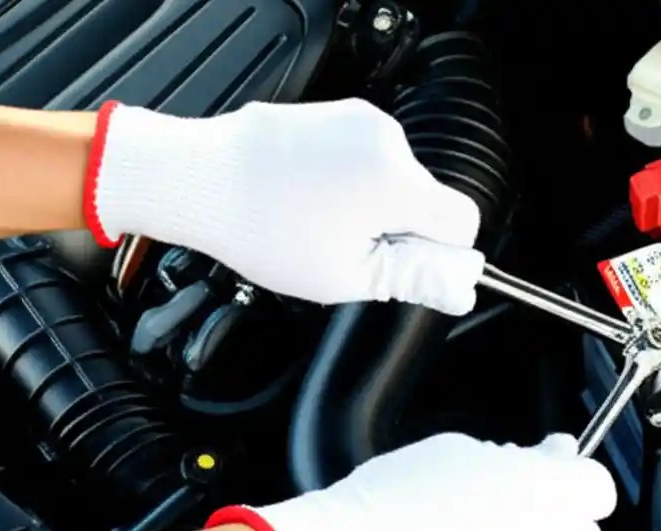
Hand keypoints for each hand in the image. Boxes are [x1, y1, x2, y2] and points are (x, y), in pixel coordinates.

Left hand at [85, 99, 483, 313]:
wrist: (198, 178)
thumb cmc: (260, 227)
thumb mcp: (345, 275)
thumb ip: (413, 280)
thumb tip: (458, 288)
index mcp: (397, 183)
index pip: (462, 221)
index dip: (439, 253)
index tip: (404, 265)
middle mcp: (387, 142)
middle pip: (427, 199)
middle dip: (398, 228)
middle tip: (346, 248)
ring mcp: (362, 121)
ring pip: (396, 178)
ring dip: (371, 203)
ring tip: (318, 219)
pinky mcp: (339, 113)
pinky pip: (368, 156)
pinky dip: (350, 179)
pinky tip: (309, 196)